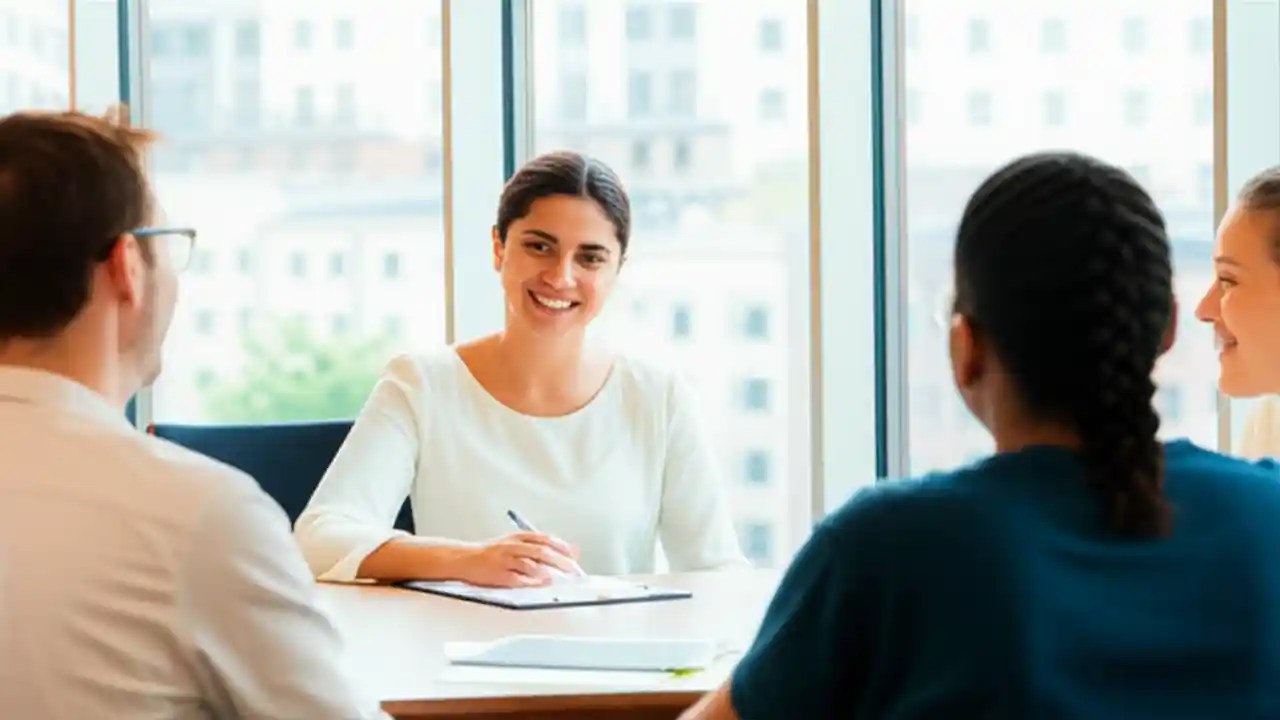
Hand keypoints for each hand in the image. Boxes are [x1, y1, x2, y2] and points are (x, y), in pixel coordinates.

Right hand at [454, 532, 579, 587]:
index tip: (573, 554)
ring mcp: (505, 560)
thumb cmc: (489, 553)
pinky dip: (532, 581)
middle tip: (573, 569)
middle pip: (541, 552)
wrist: (463, 559)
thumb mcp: (510, 543)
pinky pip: (518, 578)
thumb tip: (557, 551)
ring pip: (531, 563)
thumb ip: (532, 546)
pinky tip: (542, 583)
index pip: (544, 539)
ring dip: (548, 570)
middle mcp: (512, 546)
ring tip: (561, 576)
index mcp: (517, 537)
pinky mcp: (499, 575)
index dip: (561, 546)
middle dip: (560, 561)